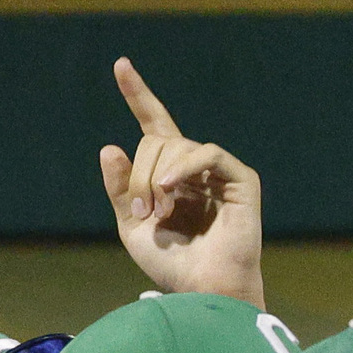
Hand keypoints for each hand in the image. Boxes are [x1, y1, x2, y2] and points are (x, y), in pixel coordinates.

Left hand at [97, 59, 267, 306]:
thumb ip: (121, 188)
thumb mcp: (132, 225)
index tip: (121, 64)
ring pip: (177, 146)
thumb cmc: (172, 264)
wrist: (203, 288)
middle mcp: (195, 167)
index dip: (138, 94)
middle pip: (156, 141)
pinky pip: (206, 153)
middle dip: (139, 173)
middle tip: (145, 210)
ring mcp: (220, 171)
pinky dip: (183, 167)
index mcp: (171, 175)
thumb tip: (111, 146)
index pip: (155, 125)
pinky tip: (170, 190)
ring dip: (156, 177)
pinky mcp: (241, 178)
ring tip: (160, 210)